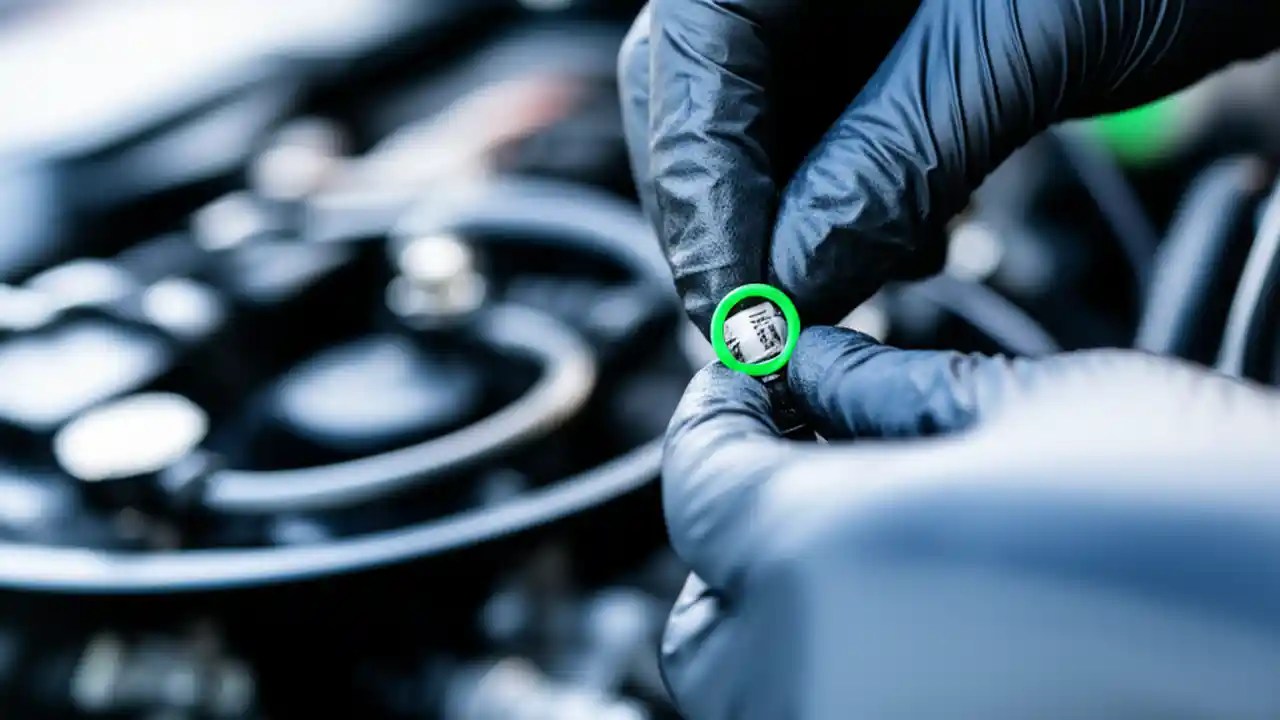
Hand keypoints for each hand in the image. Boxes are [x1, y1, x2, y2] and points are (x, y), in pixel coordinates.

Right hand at [620, 0, 1279, 330]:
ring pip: (759, 127)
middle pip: (703, 98)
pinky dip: (845, 203)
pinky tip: (897, 240)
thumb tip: (789, 281)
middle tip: (770, 325)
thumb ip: (889, 160)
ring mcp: (839, 1)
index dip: (700, 197)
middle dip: (735, 218)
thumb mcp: (1022, 44)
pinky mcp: (885, 43)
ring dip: (790, 224)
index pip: (689, 60)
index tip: (738, 312)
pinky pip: (825, 132)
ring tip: (844, 290)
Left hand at [661, 327, 1279, 718]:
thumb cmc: (1216, 524)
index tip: (752, 378)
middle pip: (702, 608)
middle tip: (814, 456)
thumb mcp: (1038, 409)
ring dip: (788, 608)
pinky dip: (843, 664)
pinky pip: (827, 712)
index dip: (716, 410)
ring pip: (756, 682)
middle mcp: (807, 684)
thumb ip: (887, 386)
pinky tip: (924, 611)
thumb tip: (814, 363)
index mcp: (818, 560)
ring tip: (885, 539)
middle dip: (741, 528)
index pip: (691, 478)